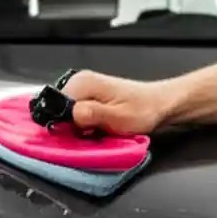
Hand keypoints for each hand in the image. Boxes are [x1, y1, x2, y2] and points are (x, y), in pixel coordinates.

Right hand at [62, 70, 177, 134]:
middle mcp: (79, 83)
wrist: (162, 104)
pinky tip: (100, 128)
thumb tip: (72, 115)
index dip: (64, 125)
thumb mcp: (118, 117)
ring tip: (100, 130)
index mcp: (82, 83)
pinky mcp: (90, 99)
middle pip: (60, 112)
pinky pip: (78, 116)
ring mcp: (84, 90)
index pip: (54, 107)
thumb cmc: (143, 111)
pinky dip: (86, 126)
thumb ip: (92, 115)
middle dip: (72, 128)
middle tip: (95, 133)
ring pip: (68, 116)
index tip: (82, 134)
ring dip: (80, 128)